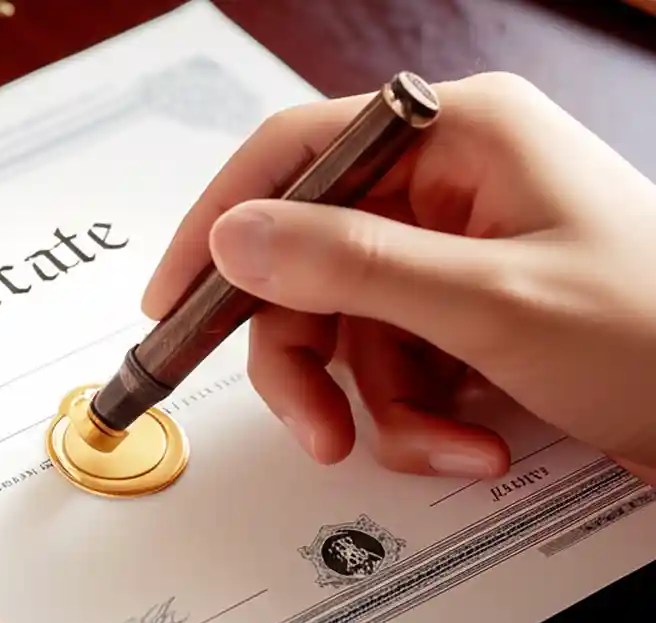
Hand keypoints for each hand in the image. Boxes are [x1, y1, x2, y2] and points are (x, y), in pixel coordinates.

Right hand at [143, 71, 655, 480]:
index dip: (220, 226)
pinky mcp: (465, 314)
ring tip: (440, 444)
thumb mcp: (490, 302)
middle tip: (315, 422)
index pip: (293, 155)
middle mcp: (448, 185)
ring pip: (345, 328)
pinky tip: (475, 443)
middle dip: (312, 358)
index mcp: (456, 136)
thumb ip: (349, 264)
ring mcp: (455, 253)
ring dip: (379, 404)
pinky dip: (419, 419)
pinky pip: (391, 365)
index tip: (174, 299)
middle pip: (308, 261)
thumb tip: (234, 238)